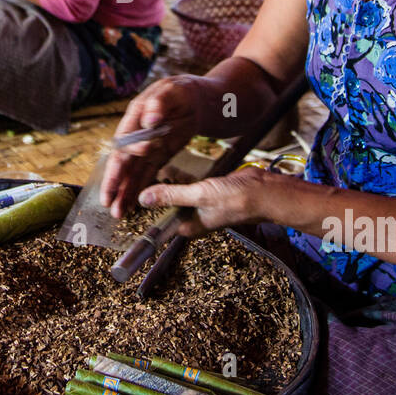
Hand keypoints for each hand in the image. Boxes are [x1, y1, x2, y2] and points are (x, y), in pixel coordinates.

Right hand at [101, 75, 204, 218]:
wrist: (196, 99)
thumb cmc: (182, 91)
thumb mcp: (173, 90)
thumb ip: (159, 102)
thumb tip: (150, 119)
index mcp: (136, 115)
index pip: (126, 137)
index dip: (129, 150)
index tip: (143, 156)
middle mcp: (136, 134)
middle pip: (122, 161)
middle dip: (114, 182)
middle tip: (108, 203)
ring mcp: (147, 147)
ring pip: (131, 172)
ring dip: (123, 192)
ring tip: (117, 213)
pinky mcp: (158, 156)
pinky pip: (145, 174)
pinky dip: (138, 189)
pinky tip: (131, 205)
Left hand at [136, 166, 275, 235]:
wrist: (266, 192)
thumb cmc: (238, 200)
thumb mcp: (200, 195)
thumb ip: (172, 196)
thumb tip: (144, 199)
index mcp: (188, 226)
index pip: (159, 224)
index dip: (145, 212)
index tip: (128, 198)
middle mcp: (193, 218)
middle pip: (166, 207)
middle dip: (154, 194)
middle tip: (138, 176)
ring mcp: (201, 204)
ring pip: (176, 194)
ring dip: (167, 184)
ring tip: (153, 169)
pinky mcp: (209, 192)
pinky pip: (189, 185)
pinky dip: (182, 177)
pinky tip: (174, 168)